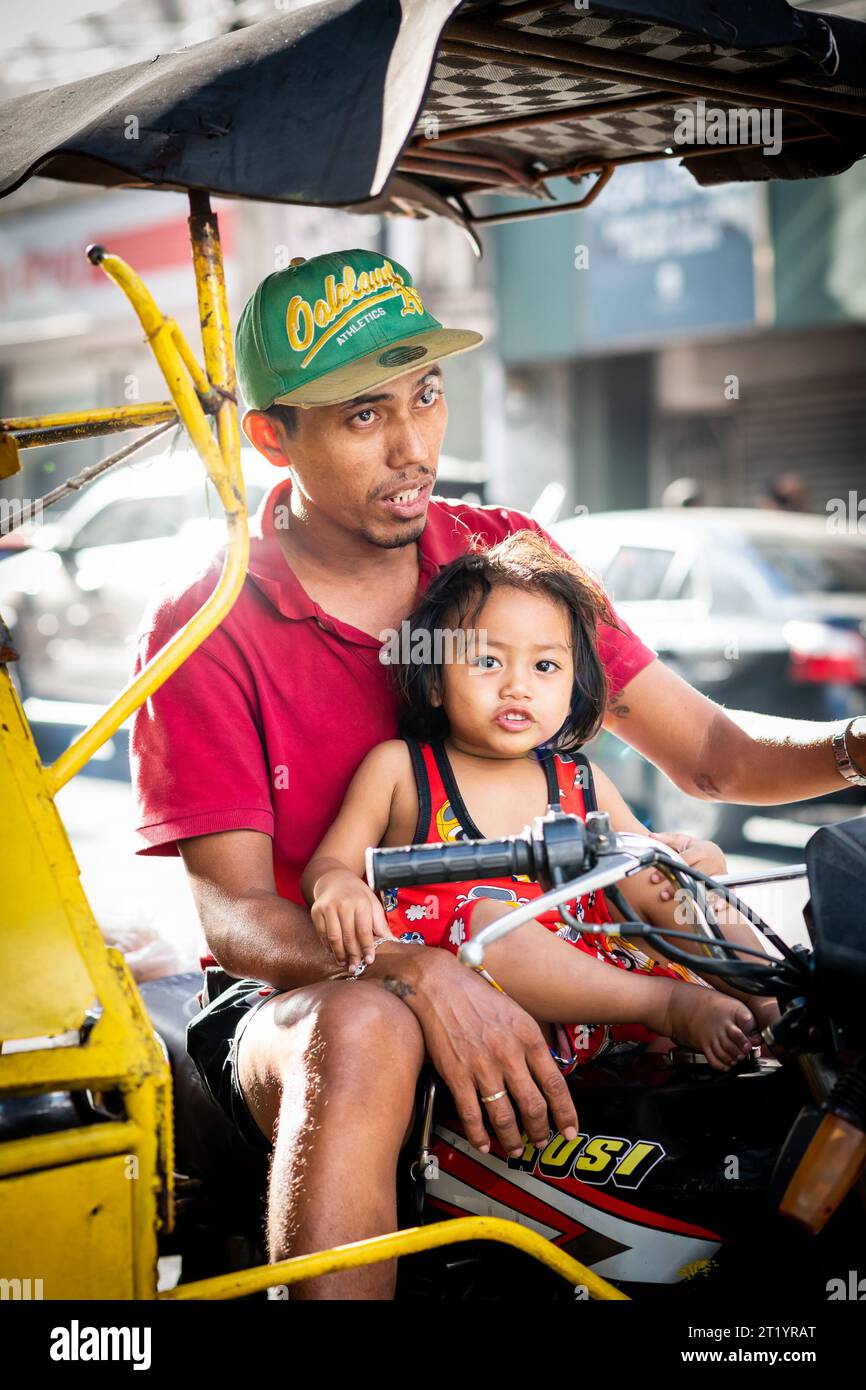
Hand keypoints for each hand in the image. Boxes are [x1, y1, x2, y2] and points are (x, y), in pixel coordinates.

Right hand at [311, 868, 392, 973]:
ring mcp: (328, 907)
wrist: (334, 880)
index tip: (369, 961)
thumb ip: (380, 924)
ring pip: (333, 937)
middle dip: (353, 954)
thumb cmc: (357, 895)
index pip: (364, 930)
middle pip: (348, 936)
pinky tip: (335, 952)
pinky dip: (328, 946)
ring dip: (339, 953)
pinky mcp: (316, 911)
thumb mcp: (372, 904)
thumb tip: (393, 942)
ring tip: (345, 963)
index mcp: (360, 902)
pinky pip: (322, 934)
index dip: (367, 947)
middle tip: (356, 966)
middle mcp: (343, 904)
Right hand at [380, 947, 578, 1157]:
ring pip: (504, 1117)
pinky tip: (483, 1143)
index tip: (570, 1131)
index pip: (555, 1084)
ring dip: (512, 1139)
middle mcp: (509, 1053)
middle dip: (541, 1131)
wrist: (439, 984)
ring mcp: (482, 1066)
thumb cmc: (476, 995)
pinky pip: (472, 1114)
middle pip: (533, 1106)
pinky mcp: (457, 1074)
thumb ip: (531, 1042)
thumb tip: (545, 1071)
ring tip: (515, 1148)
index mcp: (528, 1036)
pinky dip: (478, 1135)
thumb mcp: (515, 1012)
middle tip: (541, 1142)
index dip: (565, 1113)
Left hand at [649, 831, 726, 901]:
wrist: (715, 854)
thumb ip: (667, 839)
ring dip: (694, 896)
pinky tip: (712, 910)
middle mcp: (713, 861)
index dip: (668, 869)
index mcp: (701, 850)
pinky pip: (726, 894)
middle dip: (678, 885)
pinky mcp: (729, 884)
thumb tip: (650, 836)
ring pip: (707, 886)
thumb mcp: (682, 841)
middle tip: (663, 895)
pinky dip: (721, 902)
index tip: (653, 879)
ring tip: (680, 905)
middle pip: (694, 875)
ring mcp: (722, 873)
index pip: (682, 861)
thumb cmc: (694, 849)